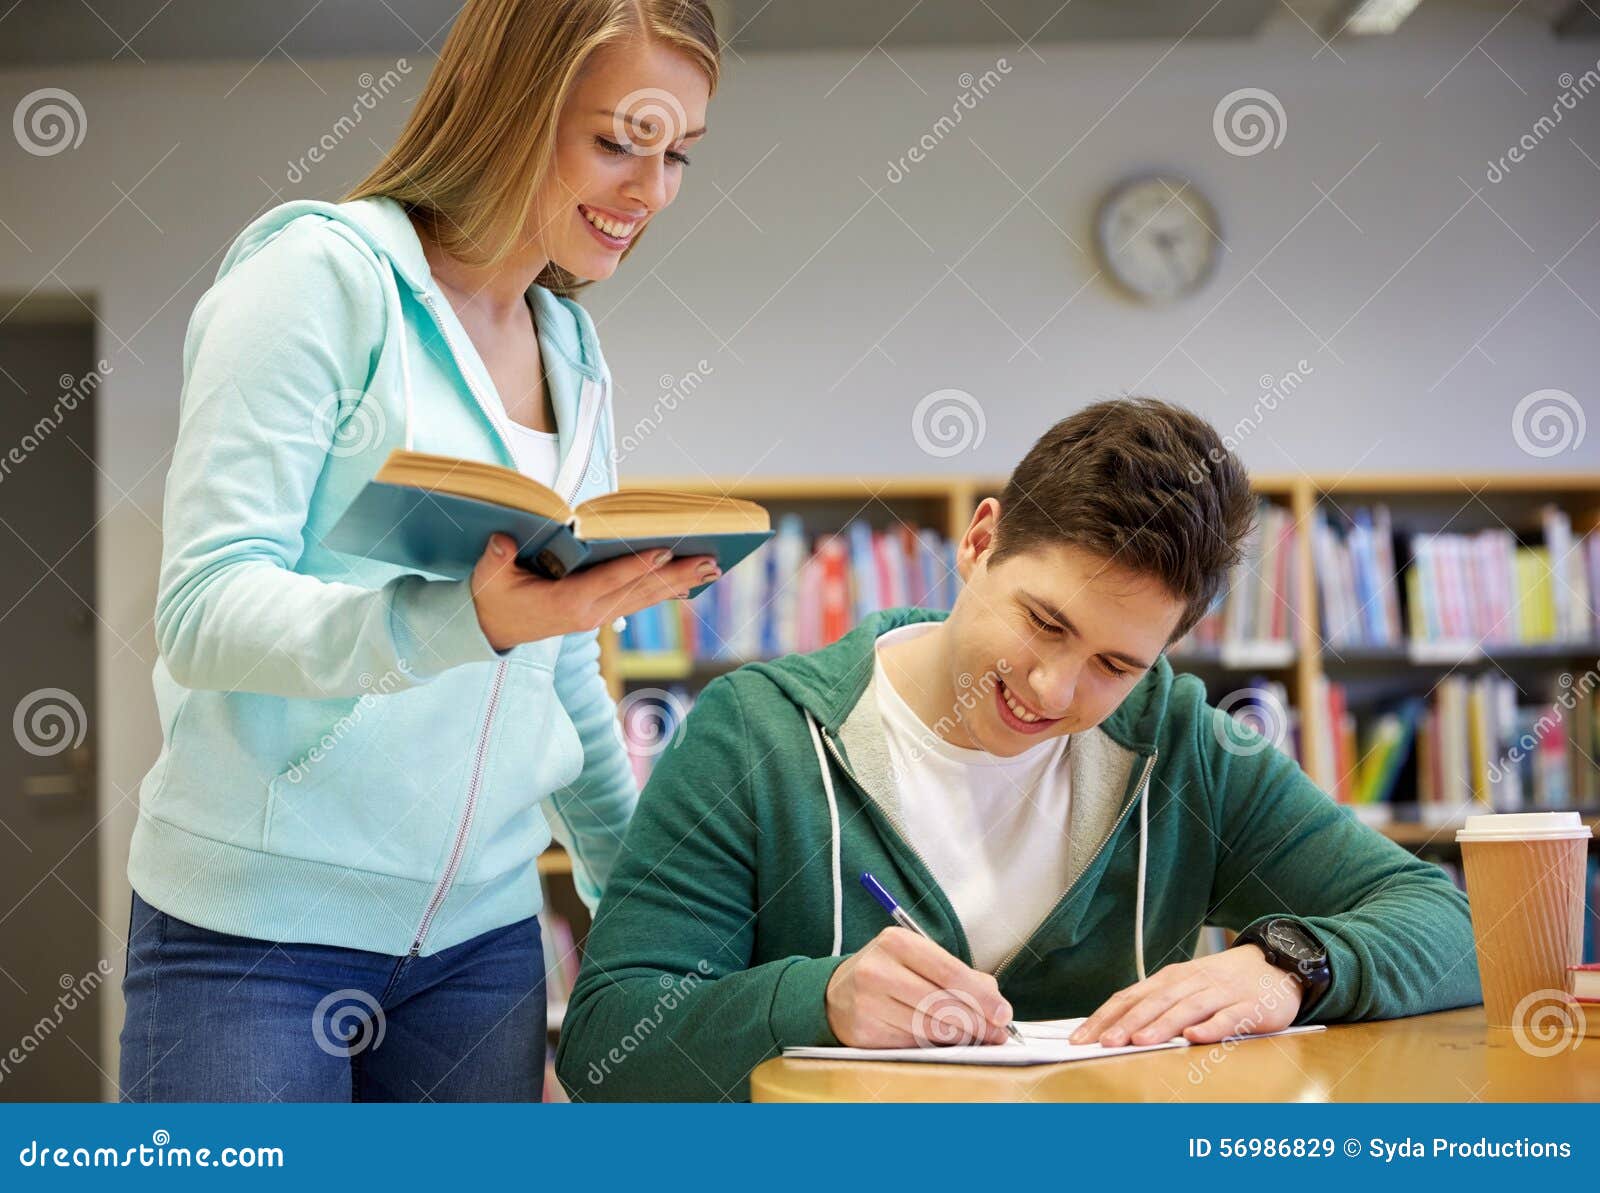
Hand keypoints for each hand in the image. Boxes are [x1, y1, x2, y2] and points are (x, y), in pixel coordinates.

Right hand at [470, 533, 718, 650]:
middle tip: (710, 562)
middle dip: (676, 574)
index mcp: (568, 603)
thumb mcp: (489, 578)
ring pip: (645, 597)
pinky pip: (638, 600)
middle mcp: (590, 613)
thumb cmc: (494, 597)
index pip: (609, 581)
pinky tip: (687, 584)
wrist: (494, 629)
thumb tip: (501, 540)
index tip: (665, 551)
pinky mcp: (601, 613)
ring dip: (679, 582)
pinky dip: (663, 590)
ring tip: (711, 569)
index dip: (637, 566)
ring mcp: (598, 616)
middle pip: (639, 591)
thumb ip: (496, 559)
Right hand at [825, 927, 1013, 1047]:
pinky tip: (944, 1042)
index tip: (1003, 1014)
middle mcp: (878, 971)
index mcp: (896, 942)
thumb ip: (960, 975)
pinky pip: (912, 1045)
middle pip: (942, 1004)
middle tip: (996, 1033)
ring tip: (975, 1037)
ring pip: (930, 1029)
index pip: (949, 972)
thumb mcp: (919, 958)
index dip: (981, 996)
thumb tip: (996, 1004)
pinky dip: (934, 1046)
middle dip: (977, 1022)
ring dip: (960, 1037)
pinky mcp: (865, 1033)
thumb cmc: (889, 972)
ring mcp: (868, 1004)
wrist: (838, 992)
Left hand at [1068, 944, 1301, 1046]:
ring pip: (1186, 1008)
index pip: (1130, 996)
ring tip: (1140, 1041)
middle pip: (1154, 1002)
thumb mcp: (1185, 986)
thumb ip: (1155, 1004)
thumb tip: (1113, 1027)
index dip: (1105, 1016)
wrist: (1276, 964)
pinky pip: (1228, 1017)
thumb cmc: (1222, 982)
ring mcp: (1220, 993)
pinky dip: (1211, 1027)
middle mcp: (1191, 982)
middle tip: (1104, 1042)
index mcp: (1170, 978)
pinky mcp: (1249, 1007)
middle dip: (1126, 1022)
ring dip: (1161, 1025)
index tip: (1081, 1037)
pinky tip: (1195, 1037)